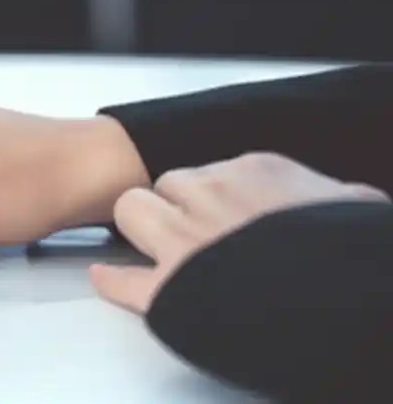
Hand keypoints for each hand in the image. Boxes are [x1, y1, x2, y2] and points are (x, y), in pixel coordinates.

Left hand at [91, 152, 390, 313]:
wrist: (342, 290)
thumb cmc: (349, 247)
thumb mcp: (354, 203)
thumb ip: (328, 194)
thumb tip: (343, 198)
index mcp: (254, 171)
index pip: (213, 170)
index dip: (215, 194)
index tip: (225, 210)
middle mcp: (210, 195)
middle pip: (168, 184)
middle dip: (175, 204)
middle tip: (192, 227)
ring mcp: (185, 241)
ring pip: (133, 210)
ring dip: (141, 224)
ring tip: (154, 240)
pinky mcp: (169, 289)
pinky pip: (123, 280)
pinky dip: (114, 281)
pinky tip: (107, 278)